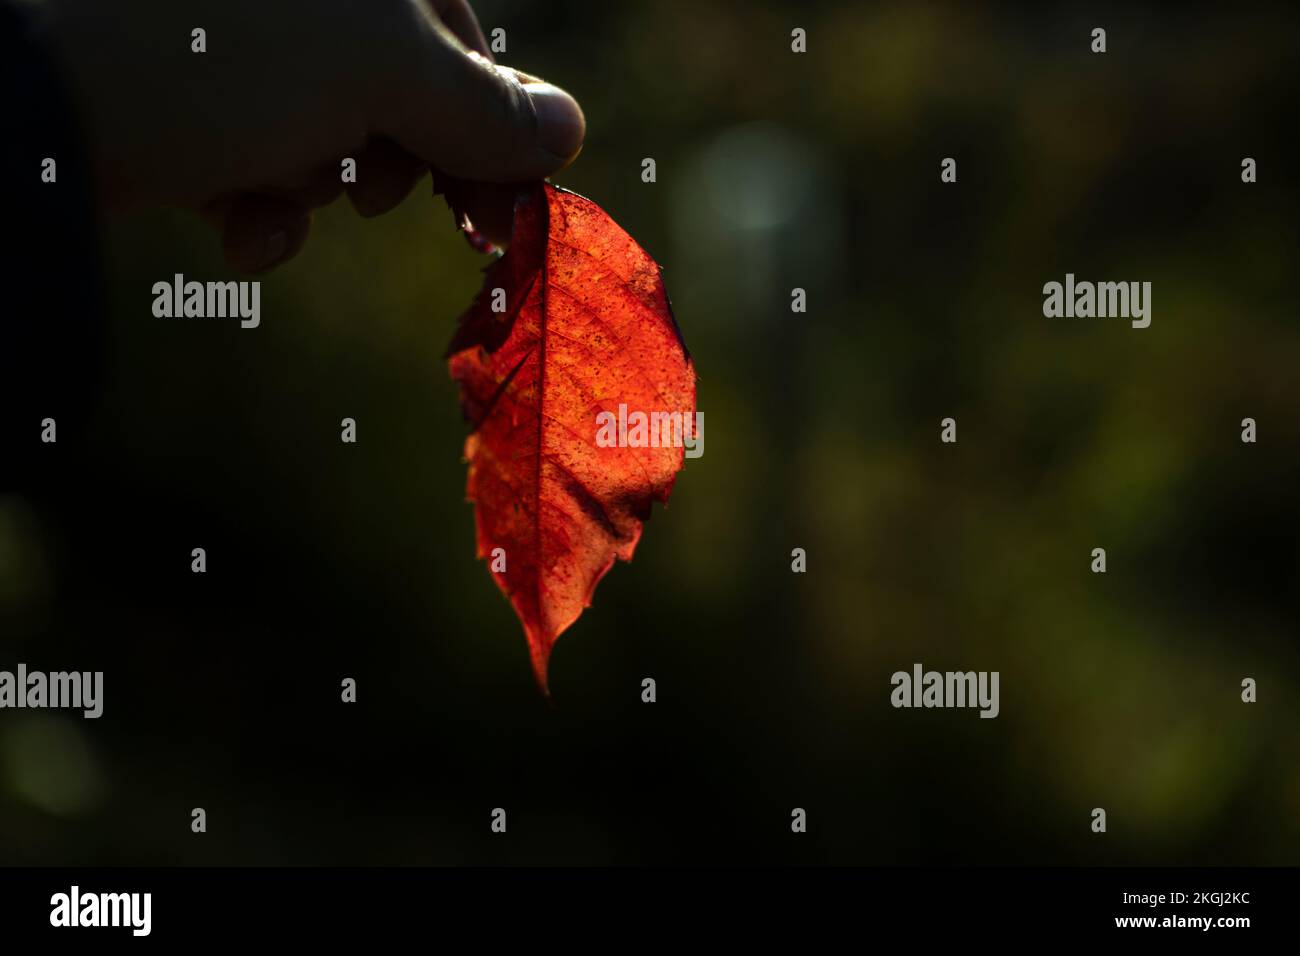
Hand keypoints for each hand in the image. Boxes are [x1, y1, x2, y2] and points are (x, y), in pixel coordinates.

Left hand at [43, 0, 584, 269]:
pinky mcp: (175, 87)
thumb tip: (571, 130)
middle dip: (387, 158)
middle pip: (393, 83)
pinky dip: (257, 202)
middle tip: (370, 198)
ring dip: (314, 185)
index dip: (487, 129)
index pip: (457, 35)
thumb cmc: (222, 57)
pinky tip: (233, 229)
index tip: (498, 215)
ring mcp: (231, 33)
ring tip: (269, 195)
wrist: (30, 100)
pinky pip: (253, 148)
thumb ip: (483, 107)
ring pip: (323, 125)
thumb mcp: (380, 75)